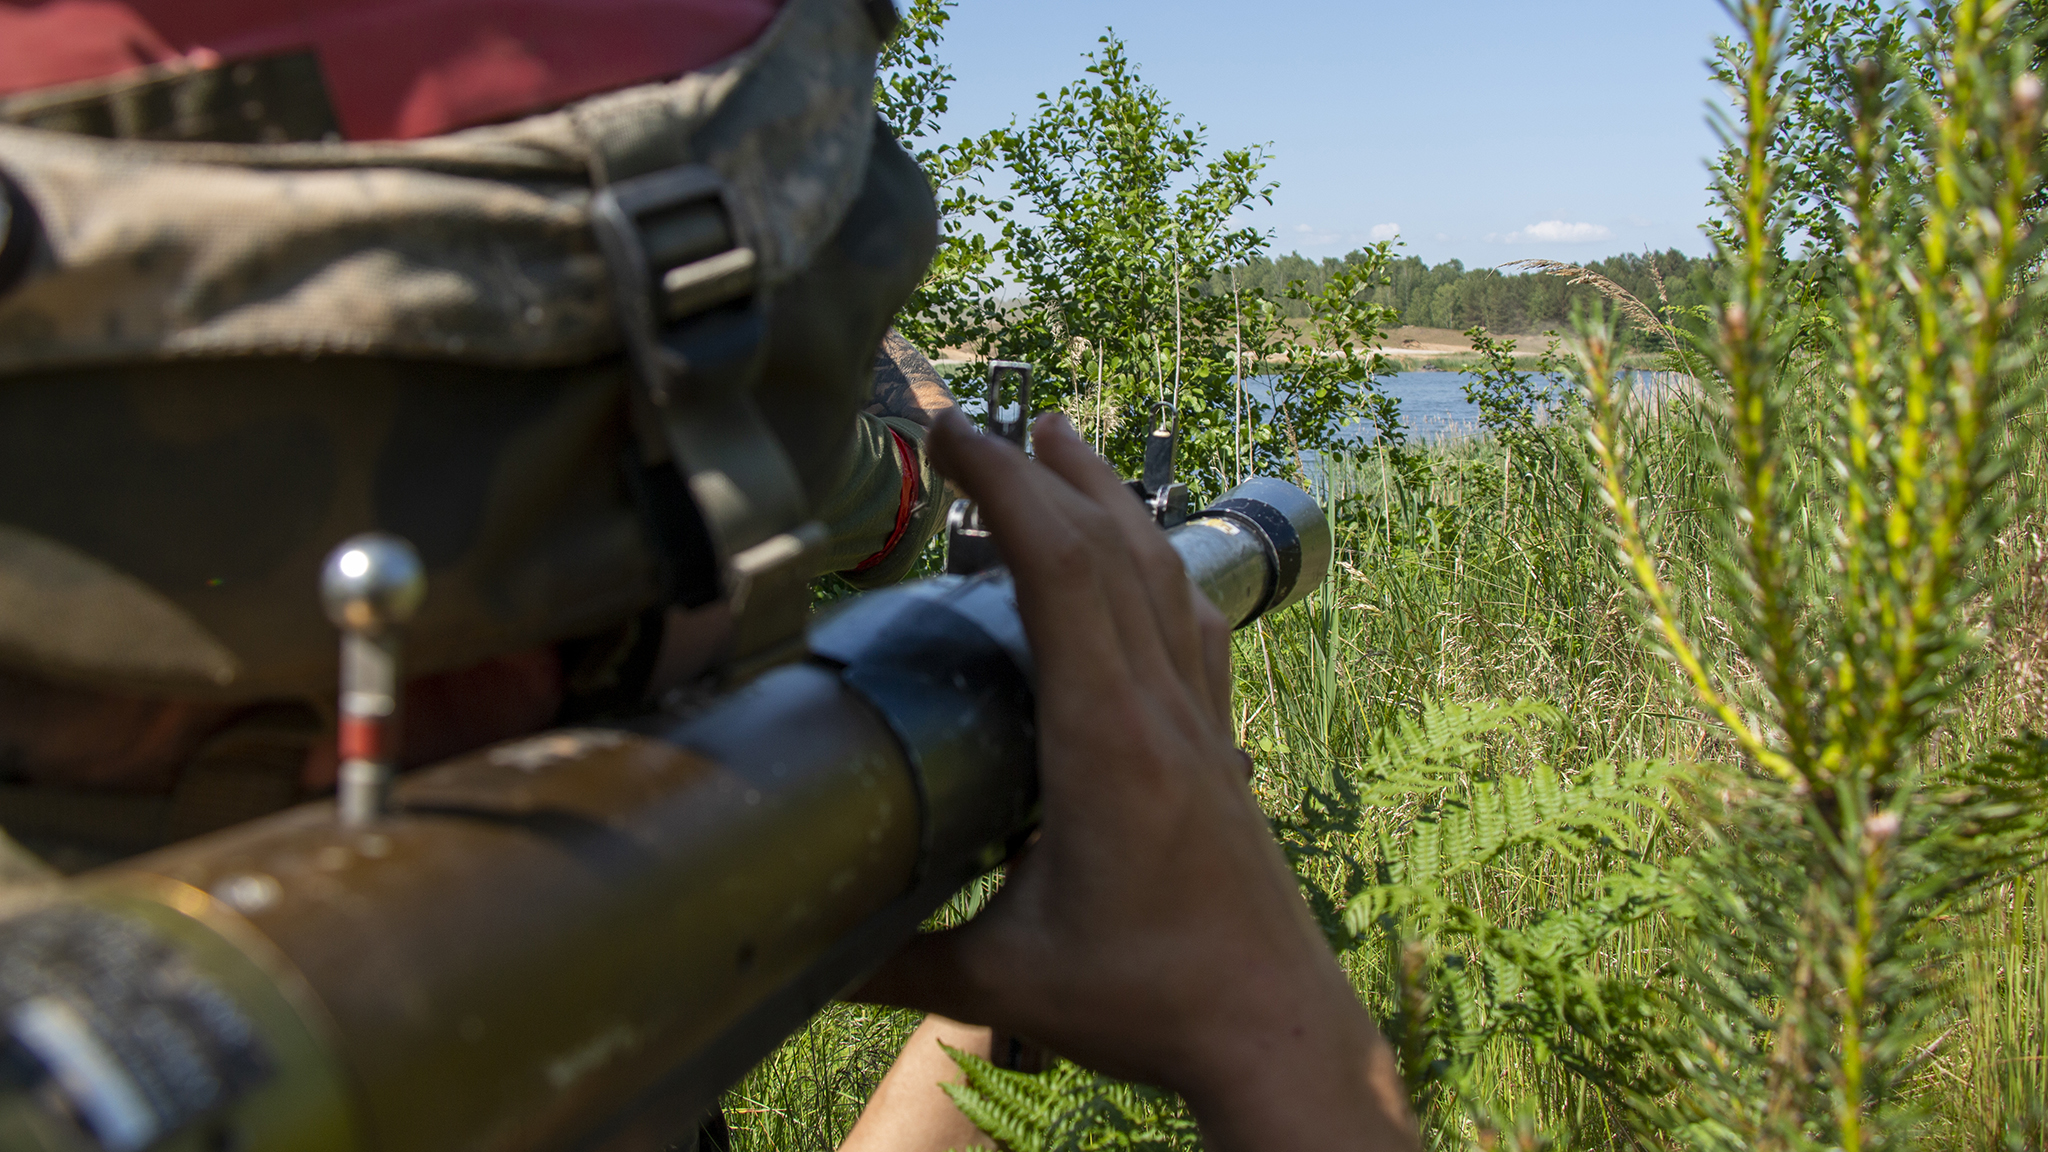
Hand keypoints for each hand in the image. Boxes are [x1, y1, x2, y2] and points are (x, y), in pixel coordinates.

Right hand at [854, 410, 1416, 1149]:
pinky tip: (1150, 561)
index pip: (1061, 569)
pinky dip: (1160, 567)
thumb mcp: (1004, 982)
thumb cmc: (1152, 1000)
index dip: (1006, 485)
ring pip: (1164, 573)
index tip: (952, 433)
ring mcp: (1201, 722)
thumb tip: (795, 950)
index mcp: (1105, 738)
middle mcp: (1161, 708)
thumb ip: (895, 961)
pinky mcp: (1220, 747)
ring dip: (1113, 499)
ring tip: (1070, 445)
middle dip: (1050, 470)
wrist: (1274, 1030)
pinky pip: (1194, 624)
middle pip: (1116, 546)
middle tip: (992, 422)